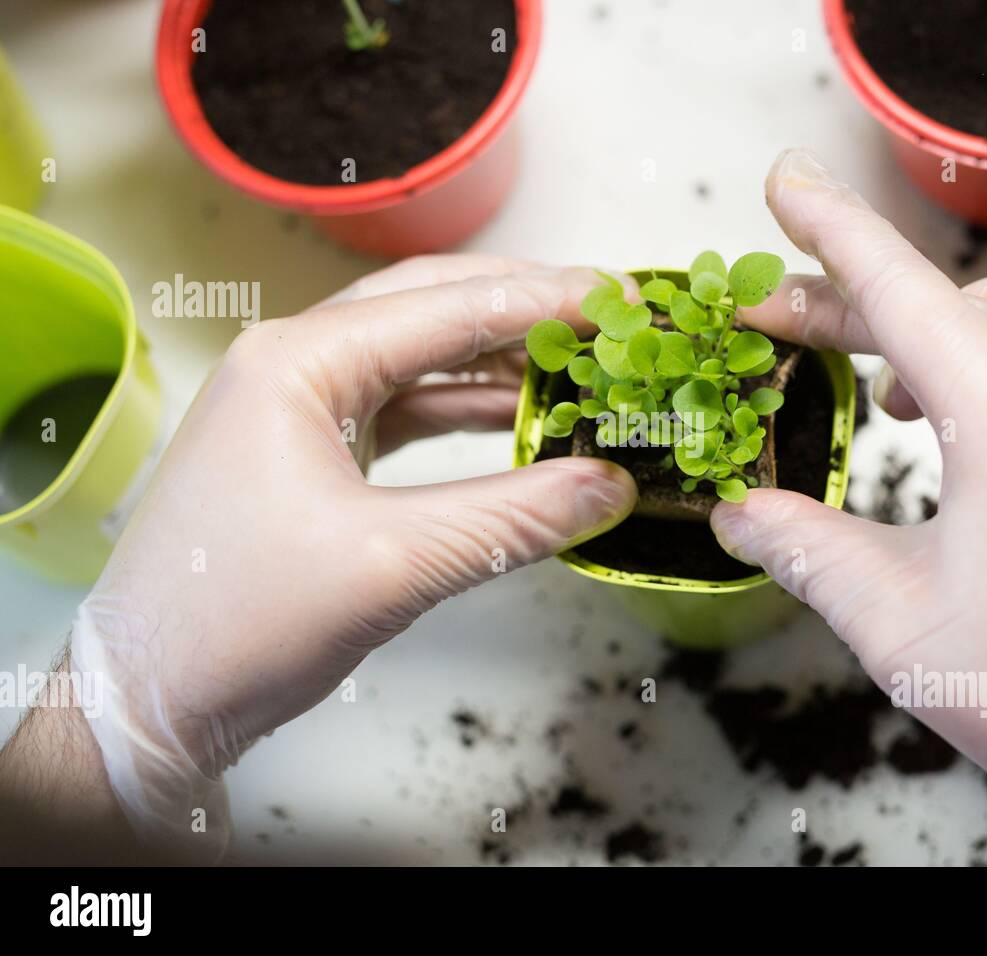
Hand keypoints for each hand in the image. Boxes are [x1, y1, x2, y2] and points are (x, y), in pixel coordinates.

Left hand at [61, 256, 635, 856]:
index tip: (617, 299)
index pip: (444, 308)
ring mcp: (296, 408)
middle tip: (604, 315)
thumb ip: (512, 518)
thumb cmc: (236, 623)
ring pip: (416, 357)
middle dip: (520, 308)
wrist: (149, 697)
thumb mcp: (393, 564)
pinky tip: (518, 419)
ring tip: (577, 367)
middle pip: (427, 307)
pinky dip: (463, 410)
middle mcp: (291, 365)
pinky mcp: (307, 453)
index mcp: (296, 363)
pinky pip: (401, 407)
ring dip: (496, 361)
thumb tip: (610, 485)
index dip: (542, 301)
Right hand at [710, 149, 986, 864]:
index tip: (787, 184)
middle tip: (780, 324)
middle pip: (946, 302)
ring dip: (936, 328)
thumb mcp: (899, 627)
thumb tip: (740, 516)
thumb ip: (808, 551)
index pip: (898, 289)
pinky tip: (970, 428)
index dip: (829, 232)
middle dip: (852, 304)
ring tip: (885, 389)